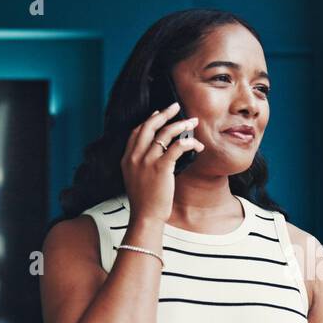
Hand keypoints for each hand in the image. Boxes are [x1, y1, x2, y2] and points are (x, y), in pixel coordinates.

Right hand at [120, 101, 204, 222]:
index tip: (158, 113)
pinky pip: (177, 148)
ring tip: (192, 122)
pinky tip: (196, 144)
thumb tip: (156, 153)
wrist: (145, 216)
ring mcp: (147, 161)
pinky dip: (188, 142)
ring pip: (165, 134)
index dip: (149, 120)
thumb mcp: (135, 178)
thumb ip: (140, 164)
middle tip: (176, 106)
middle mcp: (135, 156)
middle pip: (149, 126)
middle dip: (164, 113)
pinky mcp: (161, 168)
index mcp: (127, 158)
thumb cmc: (144, 200)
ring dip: (181, 125)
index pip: (137, 131)